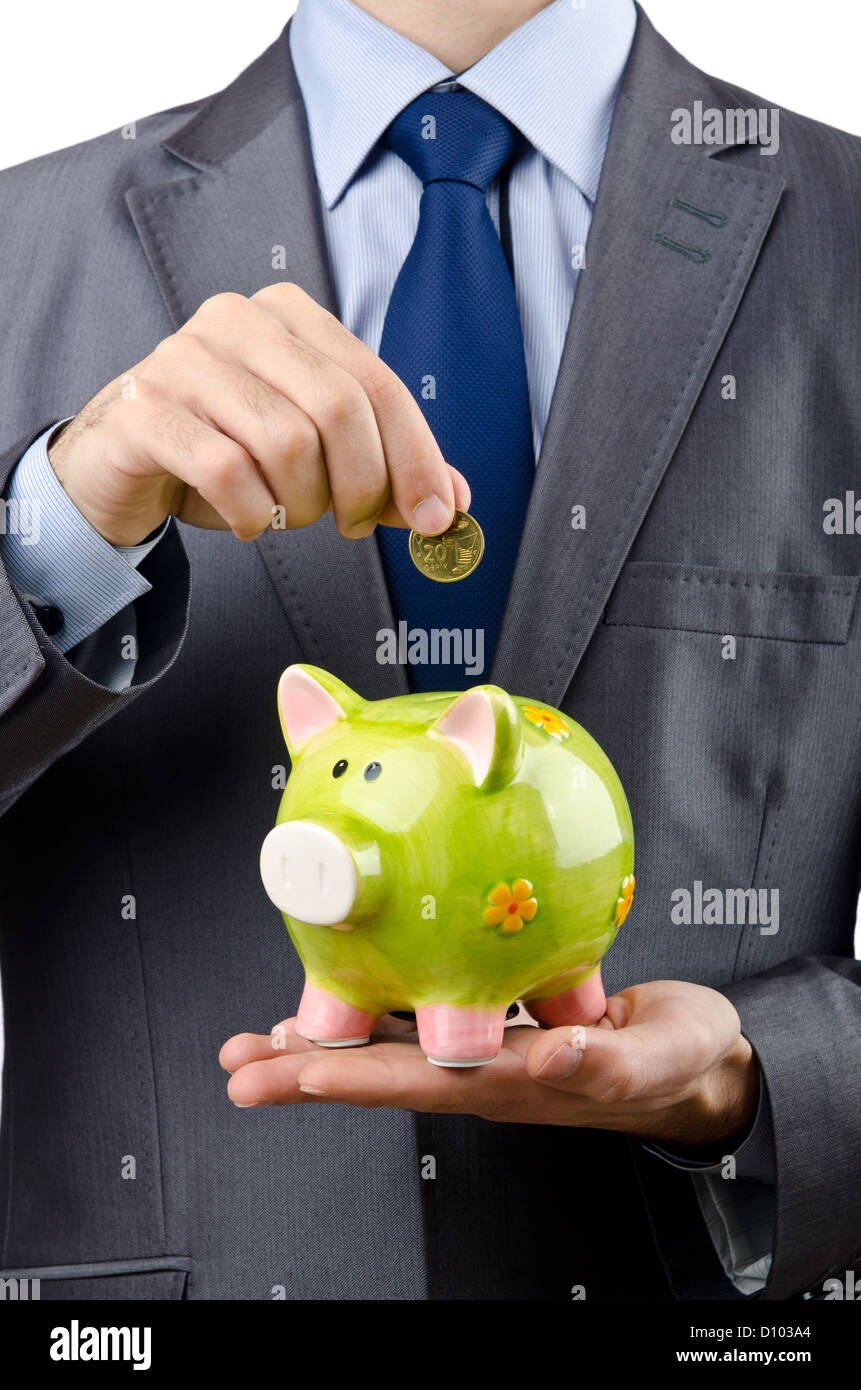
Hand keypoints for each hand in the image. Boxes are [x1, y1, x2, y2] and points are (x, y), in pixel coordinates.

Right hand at [48, 283, 468, 545]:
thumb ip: (381, 470)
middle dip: (361, 485)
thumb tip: (452, 503)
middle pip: (339, 408)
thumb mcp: (312, 455)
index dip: (417, 456)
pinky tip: (247, 520)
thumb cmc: (226, 450)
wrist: (121, 461)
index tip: (435, 517)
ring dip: (300, 504)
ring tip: (284, 515)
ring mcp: (183, 360)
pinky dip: (250, 514)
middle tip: (351, 525)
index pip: (378, 383)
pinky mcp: (145, 411)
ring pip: (286, 442)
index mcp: (290, 315)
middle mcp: (236, 321)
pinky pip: (225, 471)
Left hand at [220, 980, 759, 1147]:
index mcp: (518, 1085)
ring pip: (385, 1056)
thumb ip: (609, 1063)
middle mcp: (485, 1077)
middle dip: (306, 1075)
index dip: (364, 1077)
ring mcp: (481, 1058)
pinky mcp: (488, 1030)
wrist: (690, 1062)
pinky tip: (320, 1018)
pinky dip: (360, 1025)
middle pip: (383, 1078)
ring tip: (249, 1051)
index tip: (301, 1071)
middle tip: (239, 1073)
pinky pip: (411, 1029)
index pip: (428, 1083)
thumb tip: (551, 1057)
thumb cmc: (678, 1058)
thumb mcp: (661, 1057)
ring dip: (314, 1053)